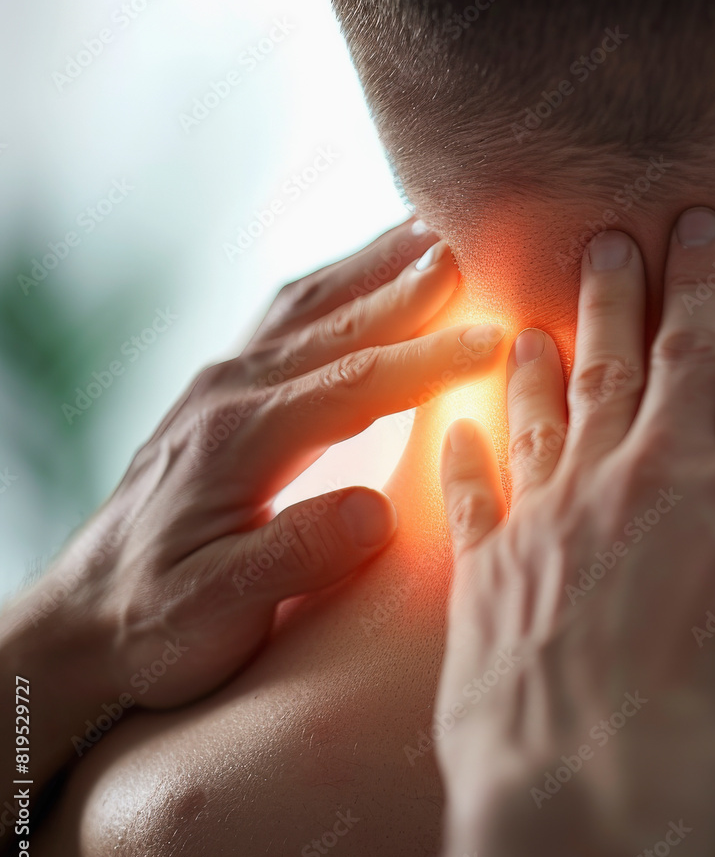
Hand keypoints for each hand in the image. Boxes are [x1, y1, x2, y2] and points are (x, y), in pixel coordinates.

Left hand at [5, 218, 506, 775]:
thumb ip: (293, 557)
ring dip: (373, 267)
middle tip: (477, 249)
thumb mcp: (214, 612)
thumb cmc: (152, 623)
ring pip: (309, 305)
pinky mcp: (222, 391)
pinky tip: (368, 274)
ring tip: (433, 233)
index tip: (492, 339)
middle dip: (412, 287)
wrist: (81, 619)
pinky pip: (288, 318)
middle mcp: (229, 394)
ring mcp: (222, 384)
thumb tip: (378, 509)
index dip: (427, 360)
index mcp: (236, 441)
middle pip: (336, 323)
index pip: (352, 385)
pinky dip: (339, 284)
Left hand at [432, 209, 714, 856]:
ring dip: (587, 317)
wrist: (587, 806)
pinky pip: (482, 474)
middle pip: (679, 350)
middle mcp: (653, 478)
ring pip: (577, 383)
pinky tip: (471, 399)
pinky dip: (478, 432)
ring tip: (591, 261)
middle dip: (691, 277)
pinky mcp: (494, 555)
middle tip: (686, 217)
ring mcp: (564, 507)